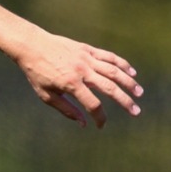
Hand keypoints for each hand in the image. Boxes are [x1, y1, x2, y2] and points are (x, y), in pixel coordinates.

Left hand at [14, 31, 140, 127]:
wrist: (32, 45)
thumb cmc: (37, 73)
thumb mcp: (46, 95)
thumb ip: (66, 110)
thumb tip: (83, 124)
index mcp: (71, 84)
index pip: (93, 105)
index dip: (100, 118)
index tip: (101, 126)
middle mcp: (82, 71)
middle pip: (110, 88)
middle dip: (125, 102)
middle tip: (136, 112)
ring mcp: (86, 58)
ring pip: (114, 71)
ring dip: (129, 83)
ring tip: (139, 93)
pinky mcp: (87, 49)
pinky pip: (109, 56)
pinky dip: (122, 64)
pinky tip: (131, 72)